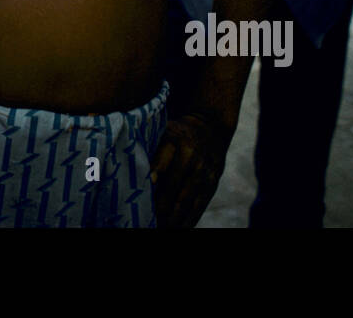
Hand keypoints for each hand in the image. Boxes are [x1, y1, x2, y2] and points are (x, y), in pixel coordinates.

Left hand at [150, 111, 233, 226]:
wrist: (210, 126)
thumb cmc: (177, 132)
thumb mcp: (163, 131)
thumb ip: (152, 150)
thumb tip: (139, 174)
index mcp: (176, 140)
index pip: (163, 159)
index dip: (156, 171)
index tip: (149, 185)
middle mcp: (192, 156)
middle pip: (175, 186)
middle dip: (162, 206)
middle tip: (149, 220)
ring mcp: (205, 171)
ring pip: (188, 199)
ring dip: (175, 217)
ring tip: (162, 227)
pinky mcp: (213, 182)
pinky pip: (200, 204)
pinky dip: (190, 218)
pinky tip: (180, 227)